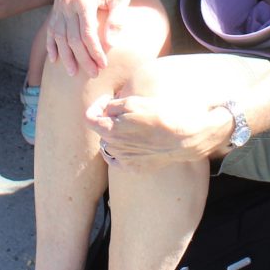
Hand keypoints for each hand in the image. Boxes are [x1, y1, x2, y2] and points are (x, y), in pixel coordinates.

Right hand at [46, 0, 129, 76]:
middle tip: (93, 73)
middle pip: (72, 37)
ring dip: (66, 57)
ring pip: (59, 37)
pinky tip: (55, 60)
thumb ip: (118, 18)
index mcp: (84, 0)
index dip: (95, 51)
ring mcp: (59, 6)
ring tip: (73, 73)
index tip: (103, 65)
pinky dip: (51, 46)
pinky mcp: (55, 10)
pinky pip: (51, 31)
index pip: (87, 32)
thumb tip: (111, 43)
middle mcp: (68, 3)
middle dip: (82, 58)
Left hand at [86, 92, 229, 170]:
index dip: (96, 107)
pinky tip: (130, 143)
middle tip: (122, 110)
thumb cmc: (158, 115)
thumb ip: (111, 106)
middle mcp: (114, 147)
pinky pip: (117, 160)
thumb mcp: (132, 102)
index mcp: (111, 129)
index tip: (107, 101)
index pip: (89, 119)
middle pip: (101, 130)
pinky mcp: (134, 168)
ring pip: (109, 144)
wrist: (180, 137)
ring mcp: (124, 160)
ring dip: (114, 134)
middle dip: (107, 119)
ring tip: (130, 126)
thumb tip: (103, 109)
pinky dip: (119, 151)